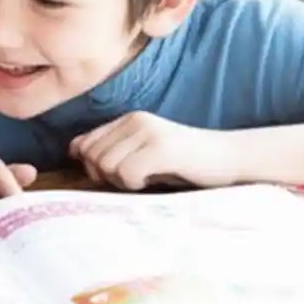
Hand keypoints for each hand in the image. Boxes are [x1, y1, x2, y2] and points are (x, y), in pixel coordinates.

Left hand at [69, 112, 240, 190]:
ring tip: (148, 177)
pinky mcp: (161, 148)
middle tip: (137, 178)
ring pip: (106, 165)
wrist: (230, 159)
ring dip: (122, 181)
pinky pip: (126, 173)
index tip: (119, 174)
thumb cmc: (184, 164)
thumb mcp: (143, 154)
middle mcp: (135, 120)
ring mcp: (148, 132)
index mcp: (127, 119)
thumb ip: (111, 149)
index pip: (84, 144)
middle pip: (92, 157)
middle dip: (108, 176)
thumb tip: (73, 150)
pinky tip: (154, 180)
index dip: (94, 166)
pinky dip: (136, 184)